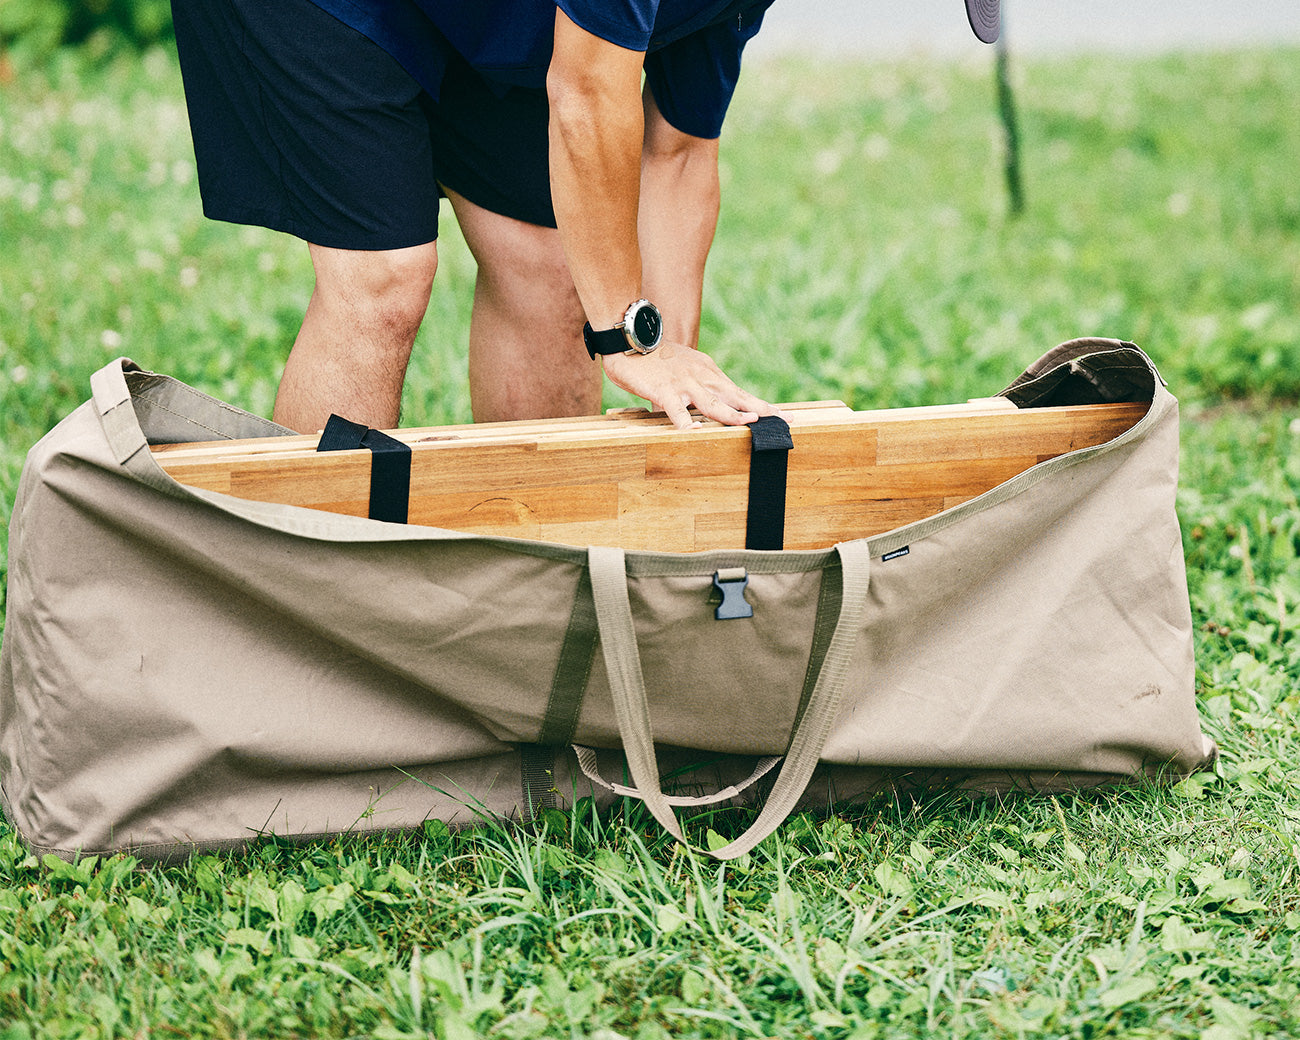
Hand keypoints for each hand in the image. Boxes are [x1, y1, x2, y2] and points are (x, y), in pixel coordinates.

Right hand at [600, 341, 777, 429]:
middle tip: (784, 421)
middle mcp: (703, 377)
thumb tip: (712, 406)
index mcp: (710, 373)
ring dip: (732, 414)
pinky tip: (694, 434)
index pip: (741, 393)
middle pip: (737, 397)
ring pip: (713, 403)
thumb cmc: (655, 357)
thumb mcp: (686, 367)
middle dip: (762, 410)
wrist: (630, 336)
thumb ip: (700, 386)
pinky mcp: (664, 390)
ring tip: (750, 424)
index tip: (784, 416)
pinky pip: (677, 410)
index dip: (763, 405)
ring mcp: (685, 384)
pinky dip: (686, 423)